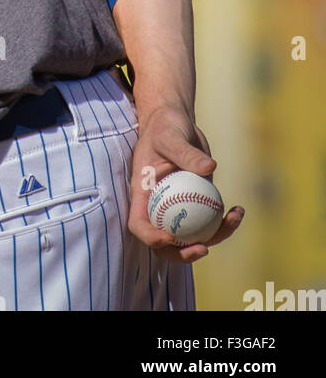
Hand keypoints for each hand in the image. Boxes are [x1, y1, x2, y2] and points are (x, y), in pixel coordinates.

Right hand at [127, 105, 244, 263]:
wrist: (176, 123)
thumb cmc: (166, 126)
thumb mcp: (171, 136)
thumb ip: (186, 153)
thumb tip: (210, 168)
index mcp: (143, 194)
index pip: (139, 224)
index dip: (151, 237)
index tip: (170, 237)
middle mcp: (158, 206)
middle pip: (164, 242)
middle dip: (183, 254)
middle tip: (204, 248)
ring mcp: (177, 208)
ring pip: (191, 237)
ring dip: (214, 238)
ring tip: (234, 219)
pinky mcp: (195, 204)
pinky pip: (208, 222)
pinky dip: (224, 222)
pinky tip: (238, 210)